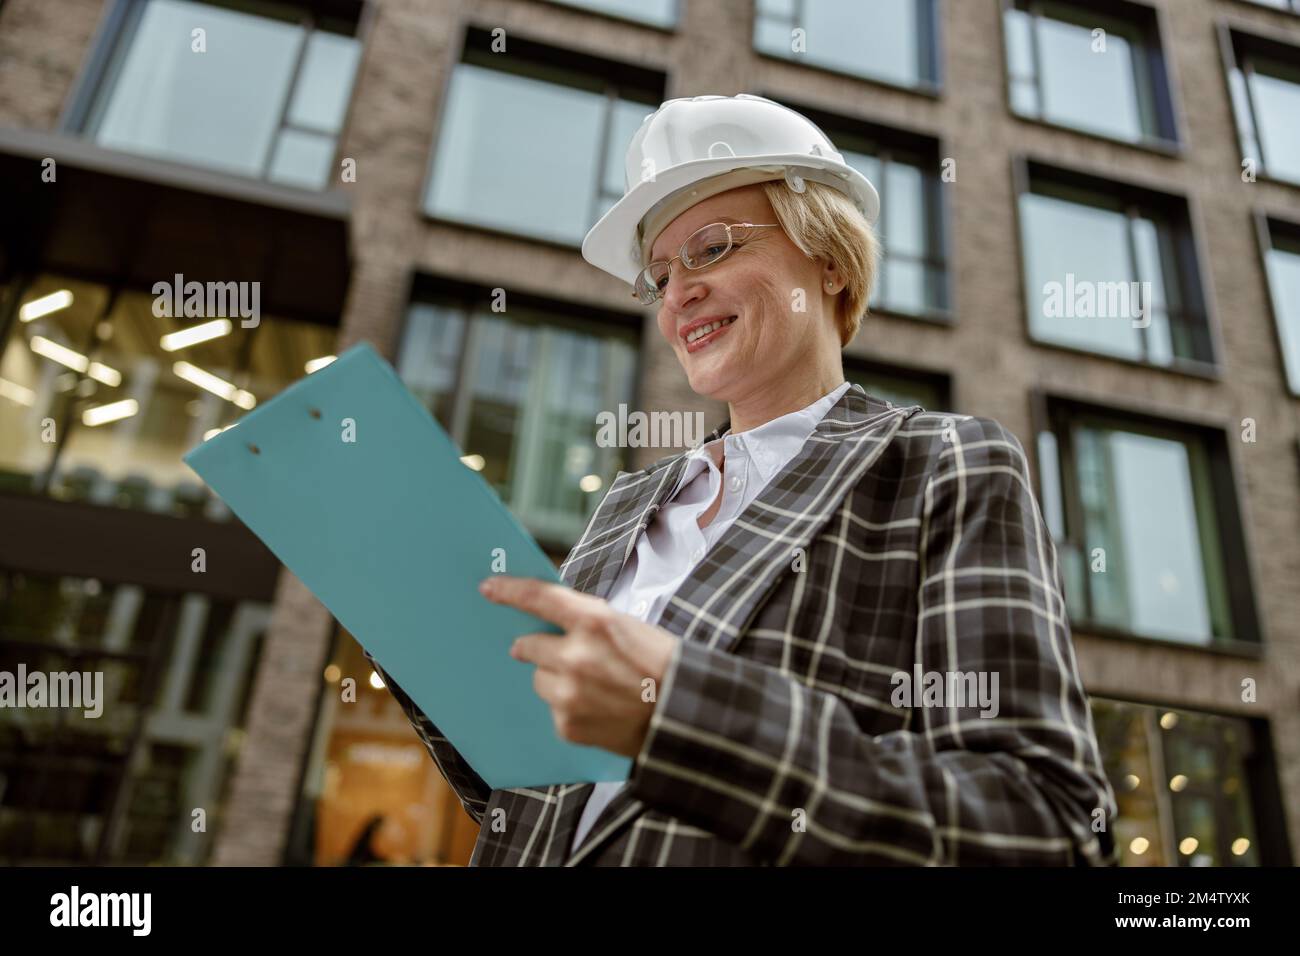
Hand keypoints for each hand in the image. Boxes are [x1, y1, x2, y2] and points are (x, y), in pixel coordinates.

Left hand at [479, 575, 676, 758]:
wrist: (683, 715)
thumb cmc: (660, 664)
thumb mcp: (627, 626)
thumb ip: (586, 622)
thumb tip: (548, 623)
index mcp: (595, 620)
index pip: (539, 598)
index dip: (509, 591)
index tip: (488, 588)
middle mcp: (576, 655)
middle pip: (527, 645)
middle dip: (537, 648)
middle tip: (563, 654)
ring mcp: (569, 693)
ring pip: (539, 679)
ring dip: (556, 680)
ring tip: (595, 687)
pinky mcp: (567, 724)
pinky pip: (553, 709)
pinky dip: (569, 708)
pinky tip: (598, 708)